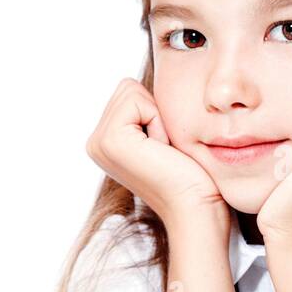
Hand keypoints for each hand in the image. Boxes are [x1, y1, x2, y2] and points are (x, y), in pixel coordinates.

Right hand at [85, 78, 225, 228]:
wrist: (196, 207)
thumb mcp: (164, 135)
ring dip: (158, 117)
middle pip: (128, 87)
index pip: (129, 91)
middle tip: (165, 149)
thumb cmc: (192, 176)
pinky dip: (158, 122)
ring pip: (132, 90)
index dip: (157, 110)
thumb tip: (146, 84)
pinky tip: (162, 151)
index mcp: (105, 140)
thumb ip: (147, 111)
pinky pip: (138, 101)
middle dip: (156, 111)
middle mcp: (95, 142)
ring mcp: (99, 143)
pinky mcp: (110, 141)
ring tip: (163, 151)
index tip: (165, 147)